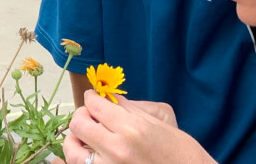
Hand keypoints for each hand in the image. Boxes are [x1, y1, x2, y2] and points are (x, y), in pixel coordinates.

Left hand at [63, 90, 215, 163]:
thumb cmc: (182, 152)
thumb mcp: (159, 123)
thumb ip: (129, 109)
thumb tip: (109, 98)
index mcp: (131, 128)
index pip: (96, 105)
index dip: (92, 98)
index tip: (93, 97)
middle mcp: (117, 149)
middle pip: (79, 125)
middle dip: (82, 115)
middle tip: (89, 115)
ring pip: (73, 152)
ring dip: (74, 141)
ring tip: (84, 137)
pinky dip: (79, 160)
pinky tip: (87, 153)